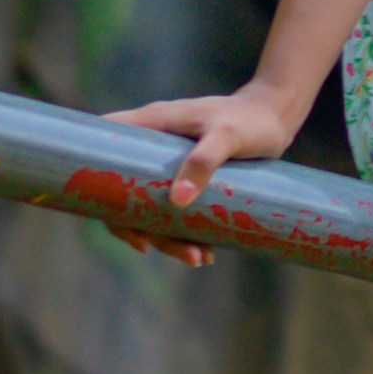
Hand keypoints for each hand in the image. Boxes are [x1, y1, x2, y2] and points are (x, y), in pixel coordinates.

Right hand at [103, 81, 302, 263]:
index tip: (112, 217)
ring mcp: (171, 163)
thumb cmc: (250, 119)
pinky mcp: (190, 176)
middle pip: (125, 191)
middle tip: (156, 248)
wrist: (278, 115)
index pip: (103, 149)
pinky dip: (187, 233)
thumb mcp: (228, 136)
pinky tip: (207, 252)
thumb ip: (204, 161)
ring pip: (152, 206)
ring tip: (199, 258)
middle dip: (139, 226)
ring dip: (167, 237)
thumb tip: (177, 201)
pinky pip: (177, 209)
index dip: (94, 183)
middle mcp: (154, 145)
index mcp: (152, 125)